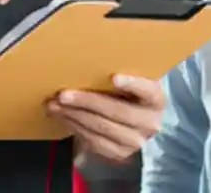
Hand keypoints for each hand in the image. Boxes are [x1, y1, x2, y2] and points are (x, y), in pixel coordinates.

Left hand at [47, 74, 164, 163]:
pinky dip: (74, 126)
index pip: (148, 90)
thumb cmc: (129, 94)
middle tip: (63, 94)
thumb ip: (119, 72)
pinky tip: (61, 115)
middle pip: (117, 111)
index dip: (132, 84)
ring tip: (54, 104)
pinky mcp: (119, 154)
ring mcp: (135, 141)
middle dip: (87, 101)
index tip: (114, 77)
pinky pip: (93, 140)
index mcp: (156, 99)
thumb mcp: (132, 82)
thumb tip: (89, 57)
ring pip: (101, 127)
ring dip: (74, 115)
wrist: (136, 122)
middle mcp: (150, 123)